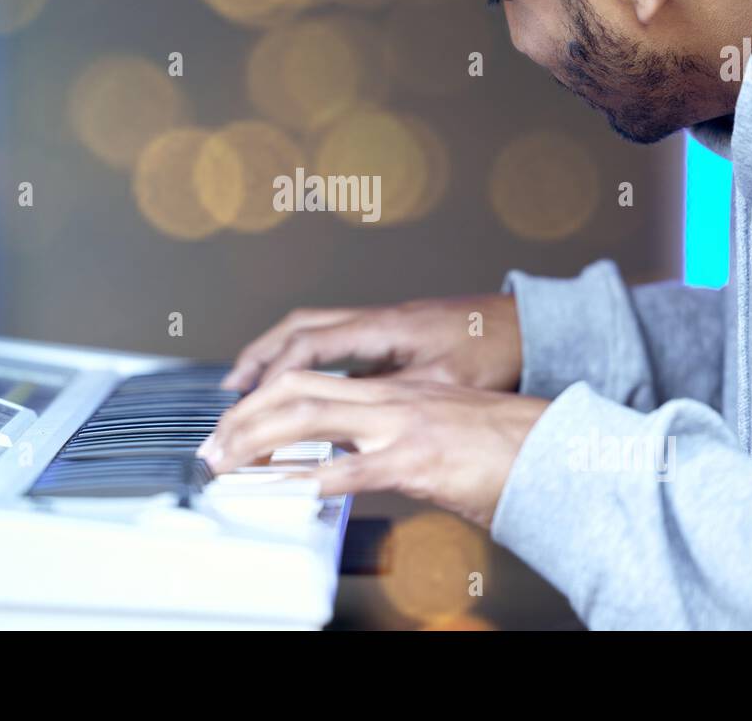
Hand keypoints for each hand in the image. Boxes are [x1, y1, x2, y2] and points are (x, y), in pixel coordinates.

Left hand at [198, 371, 548, 527]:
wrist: (557, 447)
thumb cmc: (507, 443)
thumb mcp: (440, 429)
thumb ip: (393, 438)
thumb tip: (353, 461)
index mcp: (394, 390)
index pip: (311, 379)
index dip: (263, 395)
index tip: (234, 422)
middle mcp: (391, 399)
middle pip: (296, 389)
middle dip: (245, 416)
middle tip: (213, 446)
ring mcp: (402, 426)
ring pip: (311, 416)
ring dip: (260, 441)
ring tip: (228, 463)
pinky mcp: (420, 460)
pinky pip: (355, 468)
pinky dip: (313, 479)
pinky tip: (287, 490)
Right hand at [220, 293, 522, 392]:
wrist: (522, 322)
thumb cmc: (492, 348)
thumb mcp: (443, 382)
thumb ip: (394, 401)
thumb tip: (351, 431)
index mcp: (383, 329)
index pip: (311, 345)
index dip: (274, 373)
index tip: (248, 401)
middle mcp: (372, 319)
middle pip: (296, 329)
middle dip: (257, 359)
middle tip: (229, 394)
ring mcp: (376, 322)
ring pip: (308, 329)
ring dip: (274, 356)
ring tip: (246, 388)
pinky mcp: (384, 333)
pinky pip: (328, 338)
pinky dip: (301, 360)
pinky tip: (295, 385)